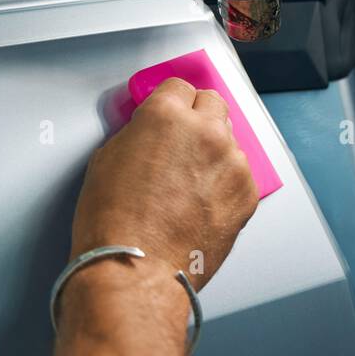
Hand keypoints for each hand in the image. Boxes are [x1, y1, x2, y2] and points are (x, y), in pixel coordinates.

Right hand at [70, 77, 258, 291]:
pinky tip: (202, 204)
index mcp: (167, 116)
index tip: (171, 111)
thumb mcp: (107, 159)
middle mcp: (206, 132)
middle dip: (198, 117)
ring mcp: (232, 162)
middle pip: (213, 104)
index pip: (180, 86)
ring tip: (188, 184)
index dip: (171, 101)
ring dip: (213, 152)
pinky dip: (225, 183)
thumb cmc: (115, 223)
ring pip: (229, 141)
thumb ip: (138, 132)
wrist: (138, 269)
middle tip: (183, 141)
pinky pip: (240, 175)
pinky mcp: (247, 192)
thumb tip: (151, 129)